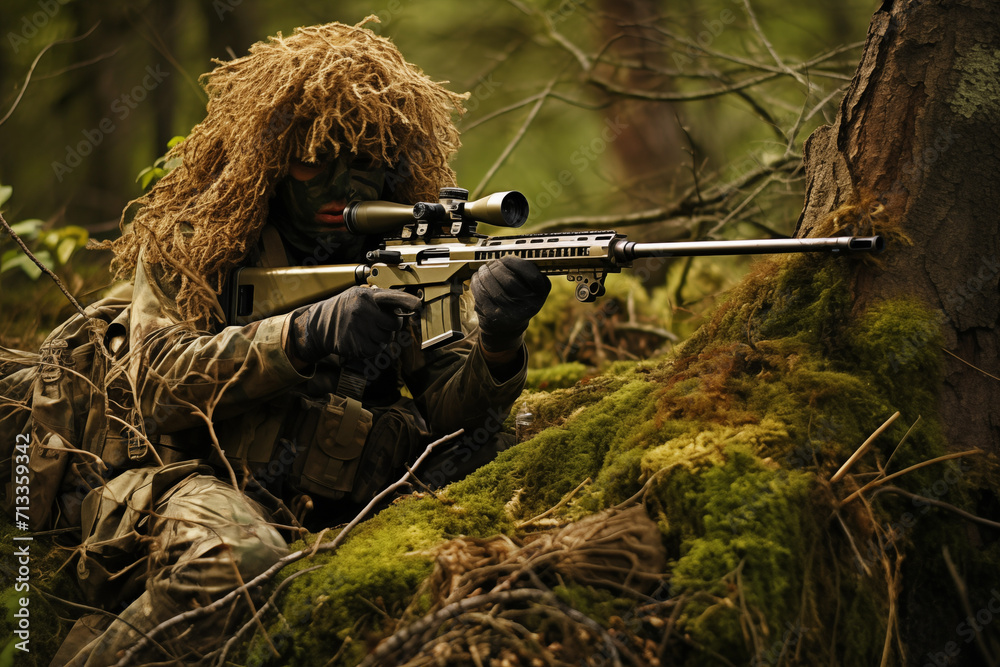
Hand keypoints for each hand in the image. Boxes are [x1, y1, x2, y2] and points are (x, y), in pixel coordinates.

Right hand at [285, 287, 421, 364]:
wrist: (319, 325)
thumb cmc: (343, 308)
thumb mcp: (358, 295)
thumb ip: (379, 298)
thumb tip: (404, 305)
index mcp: (365, 297)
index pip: (393, 298)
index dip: (408, 302)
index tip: (418, 305)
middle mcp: (363, 312)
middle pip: (394, 324)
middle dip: (391, 326)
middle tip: (380, 323)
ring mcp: (359, 330)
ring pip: (387, 339)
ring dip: (382, 338)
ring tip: (367, 330)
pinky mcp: (356, 346)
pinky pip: (377, 350)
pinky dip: (373, 347)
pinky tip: (362, 339)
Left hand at [471, 255, 550, 352]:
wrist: (506, 328)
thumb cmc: (519, 301)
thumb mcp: (533, 288)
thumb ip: (528, 272)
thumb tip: (509, 256)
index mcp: (539, 296)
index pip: (532, 277)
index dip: (517, 263)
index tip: (507, 259)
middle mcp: (527, 307)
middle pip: (509, 280)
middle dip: (498, 266)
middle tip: (493, 263)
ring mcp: (509, 313)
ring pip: (493, 285)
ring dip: (485, 272)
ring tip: (484, 268)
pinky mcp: (492, 315)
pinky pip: (481, 292)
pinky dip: (476, 282)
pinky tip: (478, 277)